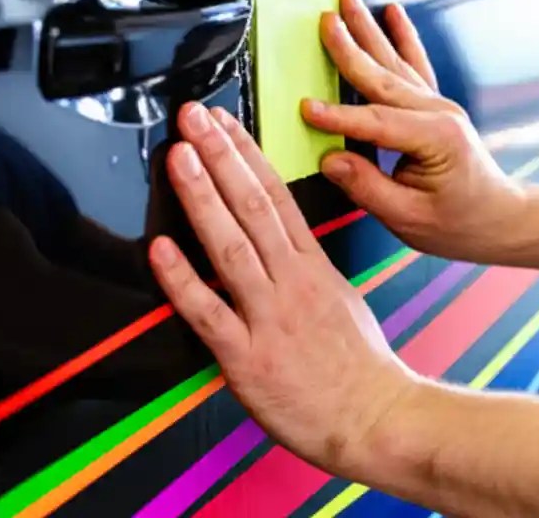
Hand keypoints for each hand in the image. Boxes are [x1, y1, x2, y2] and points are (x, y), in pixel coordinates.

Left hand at [149, 102, 422, 473]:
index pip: (276, 195)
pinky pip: (209, 313)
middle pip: (253, 206)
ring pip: (231, 246)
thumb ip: (305, 266)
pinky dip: (183, 280)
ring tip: (180, 157)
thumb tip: (281, 240)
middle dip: (220, 156)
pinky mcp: (248, 359)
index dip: (245, 154)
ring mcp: (270, 318)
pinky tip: (161, 249)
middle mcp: (292, 283)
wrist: (377, 419)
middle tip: (192, 117)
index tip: (223, 122)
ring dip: (203, 197)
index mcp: (313, 266)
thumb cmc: (360, 367)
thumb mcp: (340, 298)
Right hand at [302, 0, 525, 264]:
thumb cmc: (458, 223)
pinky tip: (393, 13)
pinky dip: (403, 36)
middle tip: (324, 20)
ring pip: (394, 62)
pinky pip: (415, 64)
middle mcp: (438, 113)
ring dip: (369, 29)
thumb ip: (367, 188)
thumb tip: (330, 160)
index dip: (339, 117)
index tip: (306, 108)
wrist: (499, 219)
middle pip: (383, 77)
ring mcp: (439, 104)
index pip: (376, 123)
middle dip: (350, 47)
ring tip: (348, 0)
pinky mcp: (436, 105)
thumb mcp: (409, 218)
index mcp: (435, 139)